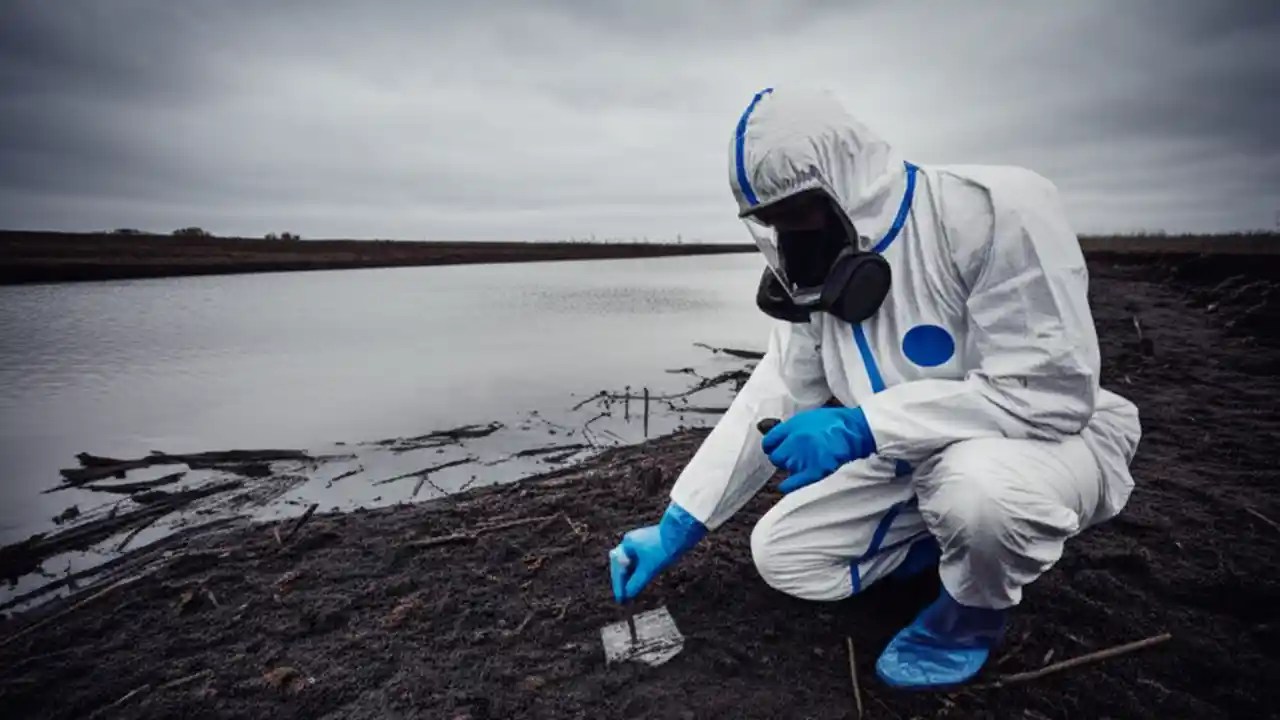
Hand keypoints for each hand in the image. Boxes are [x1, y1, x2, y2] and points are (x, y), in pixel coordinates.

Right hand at [609, 502, 706, 601]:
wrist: (681, 532)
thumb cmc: (664, 549)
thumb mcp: (649, 569)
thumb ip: (636, 583)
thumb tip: (628, 594)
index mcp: (627, 545)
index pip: (619, 569)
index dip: (619, 586)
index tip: (621, 600)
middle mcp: (631, 542)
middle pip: (621, 565)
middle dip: (622, 581)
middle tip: (622, 596)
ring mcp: (639, 542)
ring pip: (630, 563)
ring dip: (629, 576)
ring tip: (630, 591)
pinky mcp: (649, 544)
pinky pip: (638, 560)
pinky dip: (637, 571)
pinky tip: (639, 580)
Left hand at [761, 407, 876, 492]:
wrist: (860, 430)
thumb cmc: (839, 423)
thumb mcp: (810, 417)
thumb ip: (792, 428)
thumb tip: (776, 437)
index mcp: (793, 426)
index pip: (769, 441)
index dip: (774, 447)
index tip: (778, 449)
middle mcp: (795, 441)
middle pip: (776, 457)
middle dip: (784, 458)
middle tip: (797, 457)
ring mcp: (804, 457)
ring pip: (786, 468)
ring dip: (793, 468)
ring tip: (808, 463)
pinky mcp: (814, 471)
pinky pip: (792, 483)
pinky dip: (789, 486)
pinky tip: (787, 485)